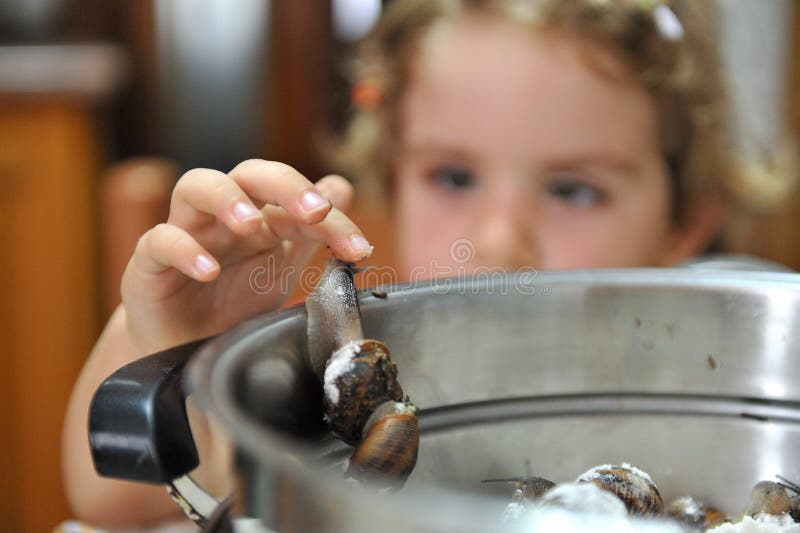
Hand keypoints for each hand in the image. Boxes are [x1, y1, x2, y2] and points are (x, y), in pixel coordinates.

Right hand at [120, 159, 369, 353]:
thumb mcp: (281, 268)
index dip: (332, 220)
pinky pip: (160, 240)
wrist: (186, 349)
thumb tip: (343, 186)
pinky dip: (185, 250)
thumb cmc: (233, 303)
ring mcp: (187, 232)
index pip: (299, 200)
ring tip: (251, 224)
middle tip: (313, 210)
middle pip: (250, 173)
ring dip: (227, 199)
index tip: (359, 248)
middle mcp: (225, 216)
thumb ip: (312, 232)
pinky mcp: (150, 262)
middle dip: (285, 185)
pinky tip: (208, 271)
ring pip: (196, 185)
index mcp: (262, 216)